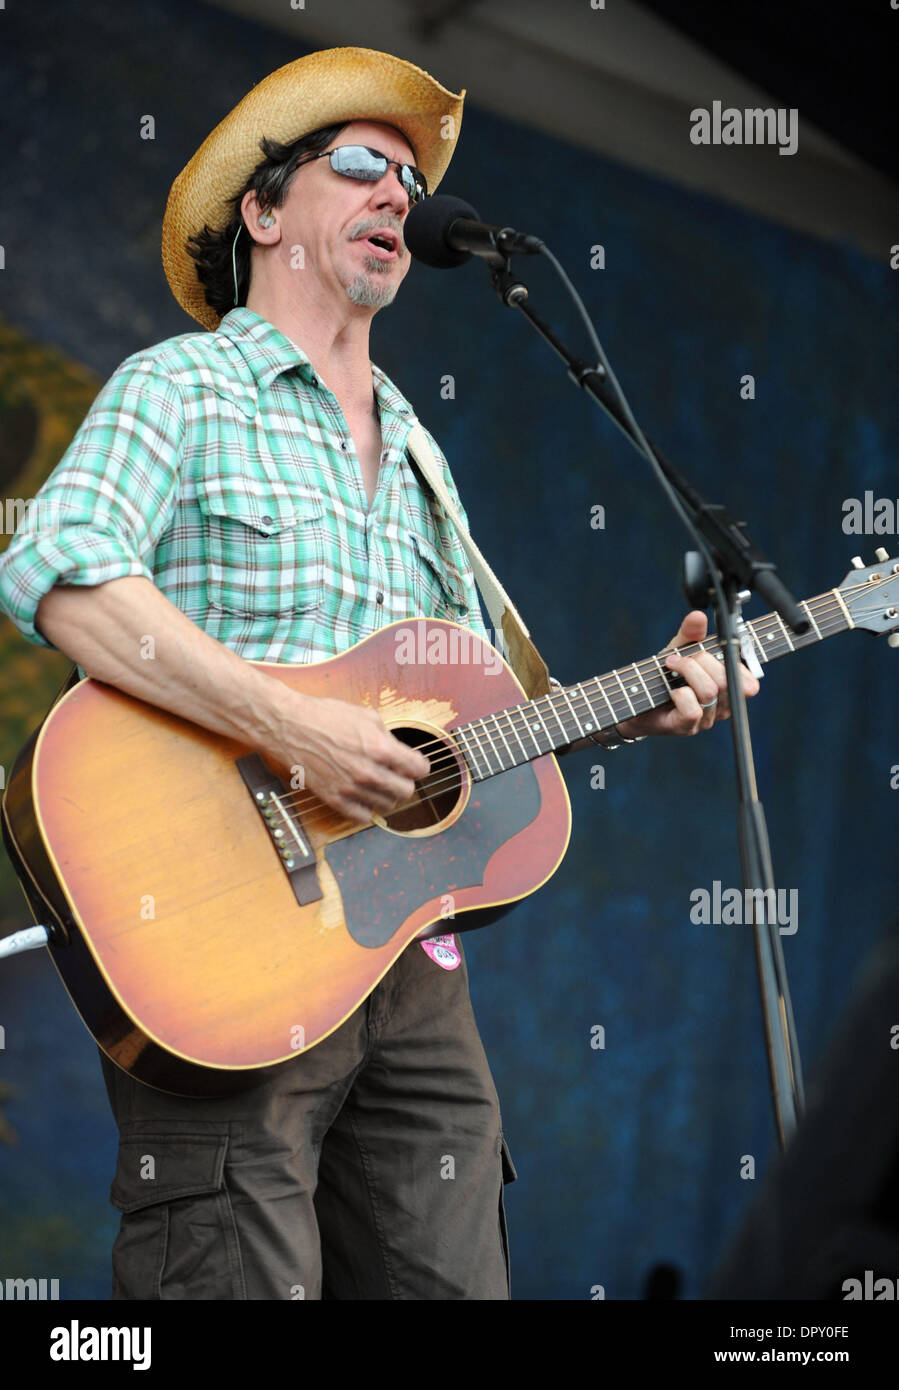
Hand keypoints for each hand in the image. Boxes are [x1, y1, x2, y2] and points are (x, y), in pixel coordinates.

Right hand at [269, 693, 430, 823]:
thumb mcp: (366, 715)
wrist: (289, 727)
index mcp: (380, 748)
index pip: (419, 769)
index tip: (414, 765)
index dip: (419, 766)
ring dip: (386, 794)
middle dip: (405, 781)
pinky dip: (367, 807)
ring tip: (376, 782)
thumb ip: (388, 736)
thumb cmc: (325, 716)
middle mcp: (368, 771)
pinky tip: (362, 794)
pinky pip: (364, 816)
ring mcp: (351, 788)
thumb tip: (399, 752)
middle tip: (396, 774)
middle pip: (407, 791)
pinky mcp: (334, 799)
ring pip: (387, 805)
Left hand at [613, 610, 759, 738]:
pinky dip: (678, 694)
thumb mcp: (679, 648)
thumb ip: (691, 633)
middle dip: (702, 660)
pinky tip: (669, 690)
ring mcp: (705, 720)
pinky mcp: (686, 727)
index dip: (738, 666)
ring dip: (686, 671)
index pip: (750, 685)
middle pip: (727, 681)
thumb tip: (698, 616)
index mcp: (727, 690)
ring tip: (670, 666)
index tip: (716, 650)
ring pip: (709, 691)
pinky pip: (692, 709)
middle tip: (681, 657)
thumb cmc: (664, 675)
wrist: (635, 698)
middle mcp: (721, 707)